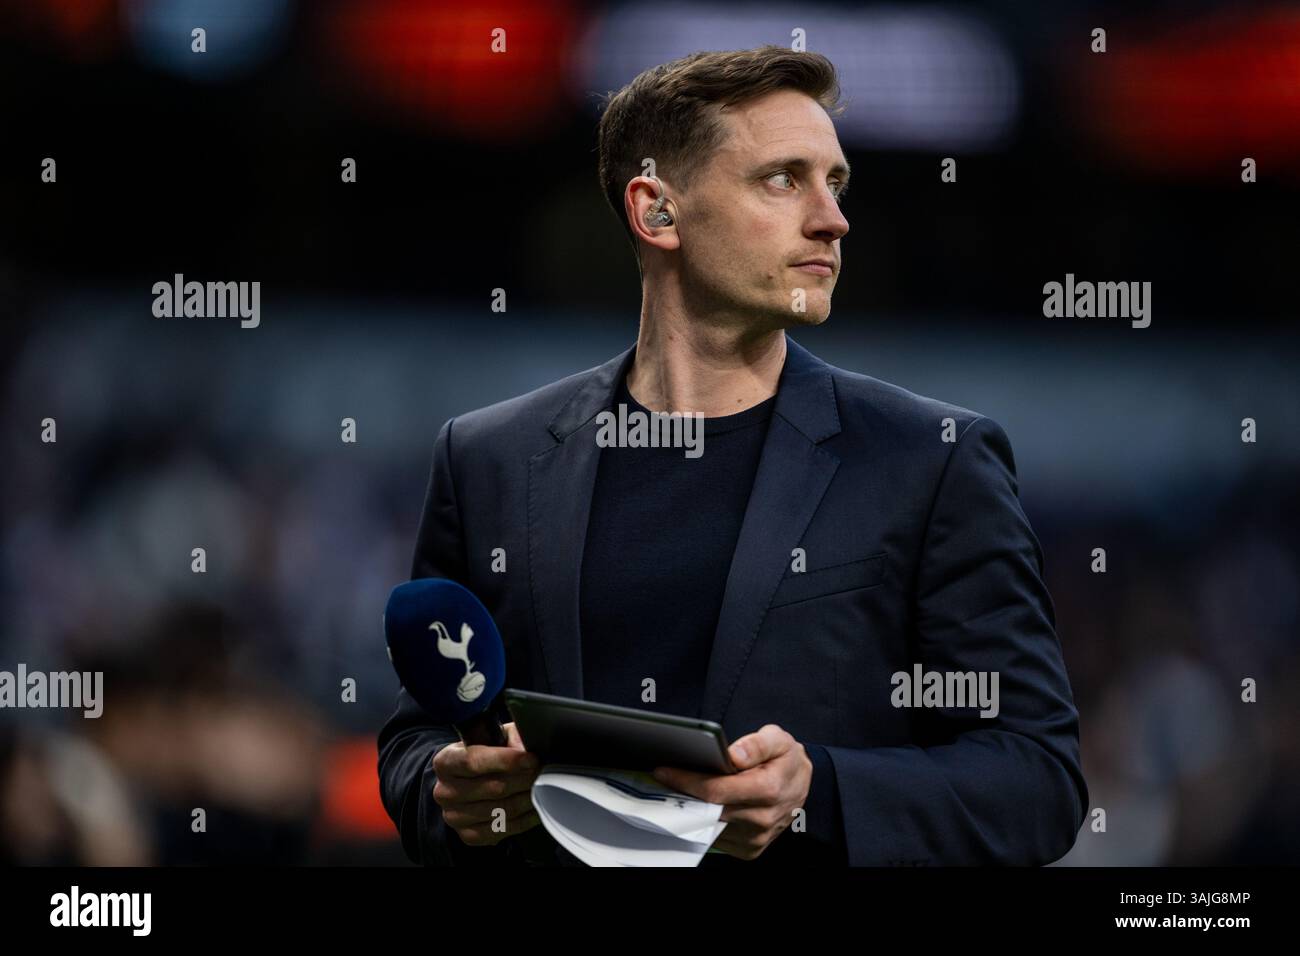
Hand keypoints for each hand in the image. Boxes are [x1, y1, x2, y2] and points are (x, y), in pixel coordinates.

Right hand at [431, 721, 541, 845]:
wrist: (466, 782)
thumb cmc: (485, 755)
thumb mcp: (495, 737)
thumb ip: (511, 738)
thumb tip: (526, 750)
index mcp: (445, 762)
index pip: (473, 761)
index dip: (505, 760)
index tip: (531, 759)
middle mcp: (445, 792)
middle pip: (493, 788)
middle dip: (525, 779)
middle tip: (545, 772)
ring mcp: (454, 817)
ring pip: (502, 810)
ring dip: (528, 799)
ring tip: (544, 788)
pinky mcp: (469, 835)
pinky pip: (504, 830)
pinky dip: (525, 819)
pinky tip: (536, 807)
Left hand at [652, 724, 812, 860]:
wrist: (803, 785)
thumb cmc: (787, 759)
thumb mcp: (779, 739)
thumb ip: (756, 744)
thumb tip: (732, 755)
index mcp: (768, 789)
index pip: (716, 790)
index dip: (686, 781)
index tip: (664, 771)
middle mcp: (762, 818)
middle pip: (709, 810)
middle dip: (682, 795)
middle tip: (661, 780)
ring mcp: (756, 838)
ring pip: (710, 827)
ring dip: (691, 810)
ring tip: (676, 791)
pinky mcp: (750, 849)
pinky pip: (717, 838)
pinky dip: (704, 823)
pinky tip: (696, 807)